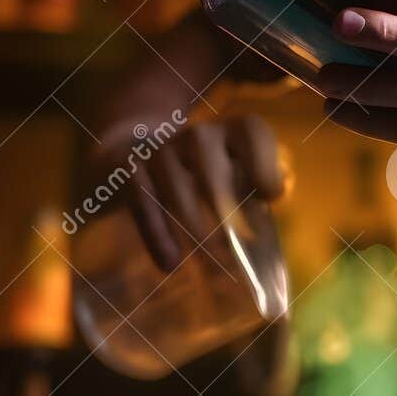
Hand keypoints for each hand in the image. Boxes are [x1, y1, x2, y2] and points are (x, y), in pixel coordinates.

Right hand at [89, 115, 283, 270]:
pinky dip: (158, 235)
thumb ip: (248, 200)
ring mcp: (160, 150)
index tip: (268, 197)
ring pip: (178, 189)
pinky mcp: (128, 168)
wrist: (129, 154)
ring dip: (195, 229)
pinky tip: (171, 263)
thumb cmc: (196, 178)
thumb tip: (262, 241)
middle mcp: (197, 134)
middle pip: (212, 167)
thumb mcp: (227, 178)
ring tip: (208, 263)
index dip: (263, 162)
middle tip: (238, 245)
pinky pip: (144, 202)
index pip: (250, 132)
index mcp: (231, 133)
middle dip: (226, 209)